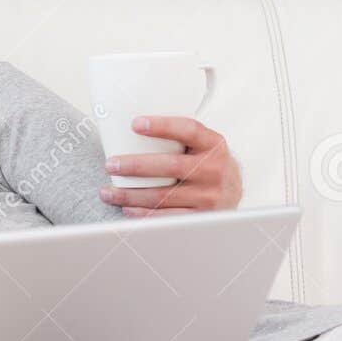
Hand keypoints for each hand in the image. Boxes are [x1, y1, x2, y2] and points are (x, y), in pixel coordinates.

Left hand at [99, 116, 242, 213]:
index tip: (135, 124)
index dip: (162, 126)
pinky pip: (166, 217)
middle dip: (135, 166)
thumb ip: (178, 135)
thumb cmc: (206, 163)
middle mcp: (214, 169)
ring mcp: (209, 196)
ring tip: (108, 191)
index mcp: (213, 144)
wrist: (233, 193)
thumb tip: (131, 123)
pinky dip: (143, 213)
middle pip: (170, 166)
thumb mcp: (202, 144)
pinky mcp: (200, 217)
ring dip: (130, 195)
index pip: (189, 130)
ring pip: (163, 196)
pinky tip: (127, 208)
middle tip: (111, 164)